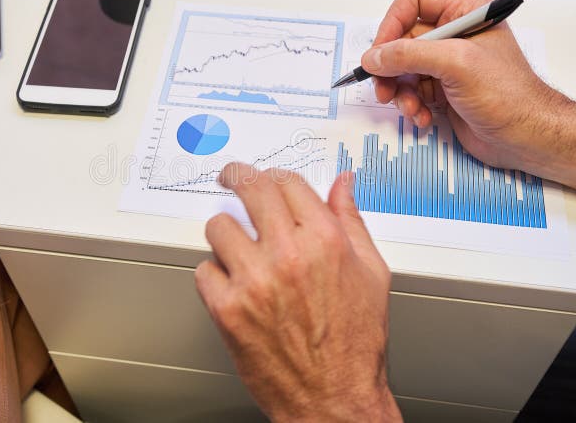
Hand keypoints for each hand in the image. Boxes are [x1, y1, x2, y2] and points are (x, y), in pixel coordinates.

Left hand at [195, 164, 401, 421]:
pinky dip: (214, 275)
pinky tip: (233, 285)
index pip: (286, 181)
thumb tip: (342, 183)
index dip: (273, 177)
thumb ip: (352, 220)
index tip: (265, 180)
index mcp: (325, 240)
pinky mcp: (228, 309)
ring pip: (218, 226)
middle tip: (230, 178)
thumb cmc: (355, 342)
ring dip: (226, 234)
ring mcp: (255, 281)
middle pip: (249, 189)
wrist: (335, 398)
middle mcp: (288, 254)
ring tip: (238, 249)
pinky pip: (204, 269)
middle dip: (236, 177)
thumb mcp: (371, 272)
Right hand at [361, 0, 570, 172]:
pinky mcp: (443, 88)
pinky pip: (411, 90)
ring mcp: (447, 63)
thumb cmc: (510, 96)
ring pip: (402, 68)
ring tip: (409, 107)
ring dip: (399, 90)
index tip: (382, 51)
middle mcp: (454, 34)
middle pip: (402, 38)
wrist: (526, 136)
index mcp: (465, 12)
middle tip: (384, 86)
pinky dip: (410, 105)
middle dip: (391, 66)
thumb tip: (375, 55)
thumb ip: (410, 54)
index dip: (393, 22)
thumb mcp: (457, 64)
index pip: (414, 0)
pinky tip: (423, 116)